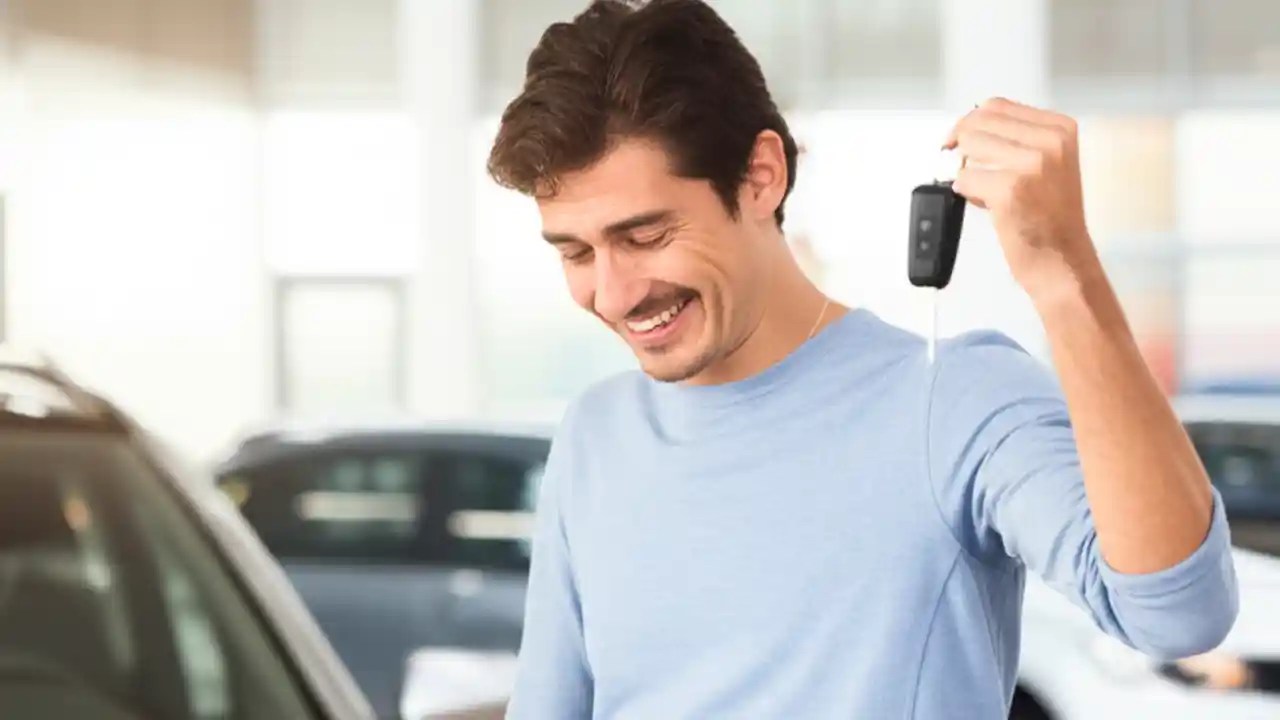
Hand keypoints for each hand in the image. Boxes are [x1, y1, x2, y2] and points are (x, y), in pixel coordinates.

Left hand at [944, 97, 1100, 300]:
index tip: (960, 140)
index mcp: (1060, 128)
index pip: (996, 106)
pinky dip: (966, 193)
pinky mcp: (1010, 189)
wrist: (1062, 260)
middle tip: (966, 168)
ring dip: (967, 171)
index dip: (970, 122)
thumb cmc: (1051, 217)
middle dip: (963, 145)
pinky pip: (964, 179)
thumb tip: (966, 129)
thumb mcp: (1047, 163)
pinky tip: (987, 205)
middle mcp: (1050, 141)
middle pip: (978, 123)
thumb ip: (1015, 140)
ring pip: (968, 149)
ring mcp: (1031, 164)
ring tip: (987, 191)